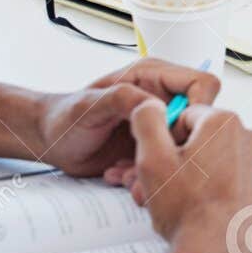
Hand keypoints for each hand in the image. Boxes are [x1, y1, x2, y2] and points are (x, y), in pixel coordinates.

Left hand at [34, 58, 221, 177]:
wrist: (49, 142)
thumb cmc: (63, 117)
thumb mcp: (89, 105)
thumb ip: (123, 98)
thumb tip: (158, 106)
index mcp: (154, 77)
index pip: (202, 84)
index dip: (199, 108)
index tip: (176, 132)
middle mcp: (163, 98)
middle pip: (198, 120)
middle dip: (176, 146)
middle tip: (146, 161)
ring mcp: (160, 124)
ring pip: (184, 147)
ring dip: (158, 164)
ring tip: (125, 172)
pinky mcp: (153, 146)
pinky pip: (167, 163)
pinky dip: (147, 175)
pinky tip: (120, 174)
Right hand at [127, 101, 251, 246]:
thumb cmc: (188, 210)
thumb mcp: (152, 160)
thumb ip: (147, 122)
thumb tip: (148, 104)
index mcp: (224, 124)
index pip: (186, 115)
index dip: (167, 138)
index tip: (161, 159)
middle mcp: (249, 139)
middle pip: (205, 138)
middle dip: (183, 158)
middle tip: (167, 185)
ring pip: (220, 161)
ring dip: (201, 175)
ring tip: (184, 201)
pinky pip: (237, 181)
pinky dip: (221, 190)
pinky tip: (205, 209)